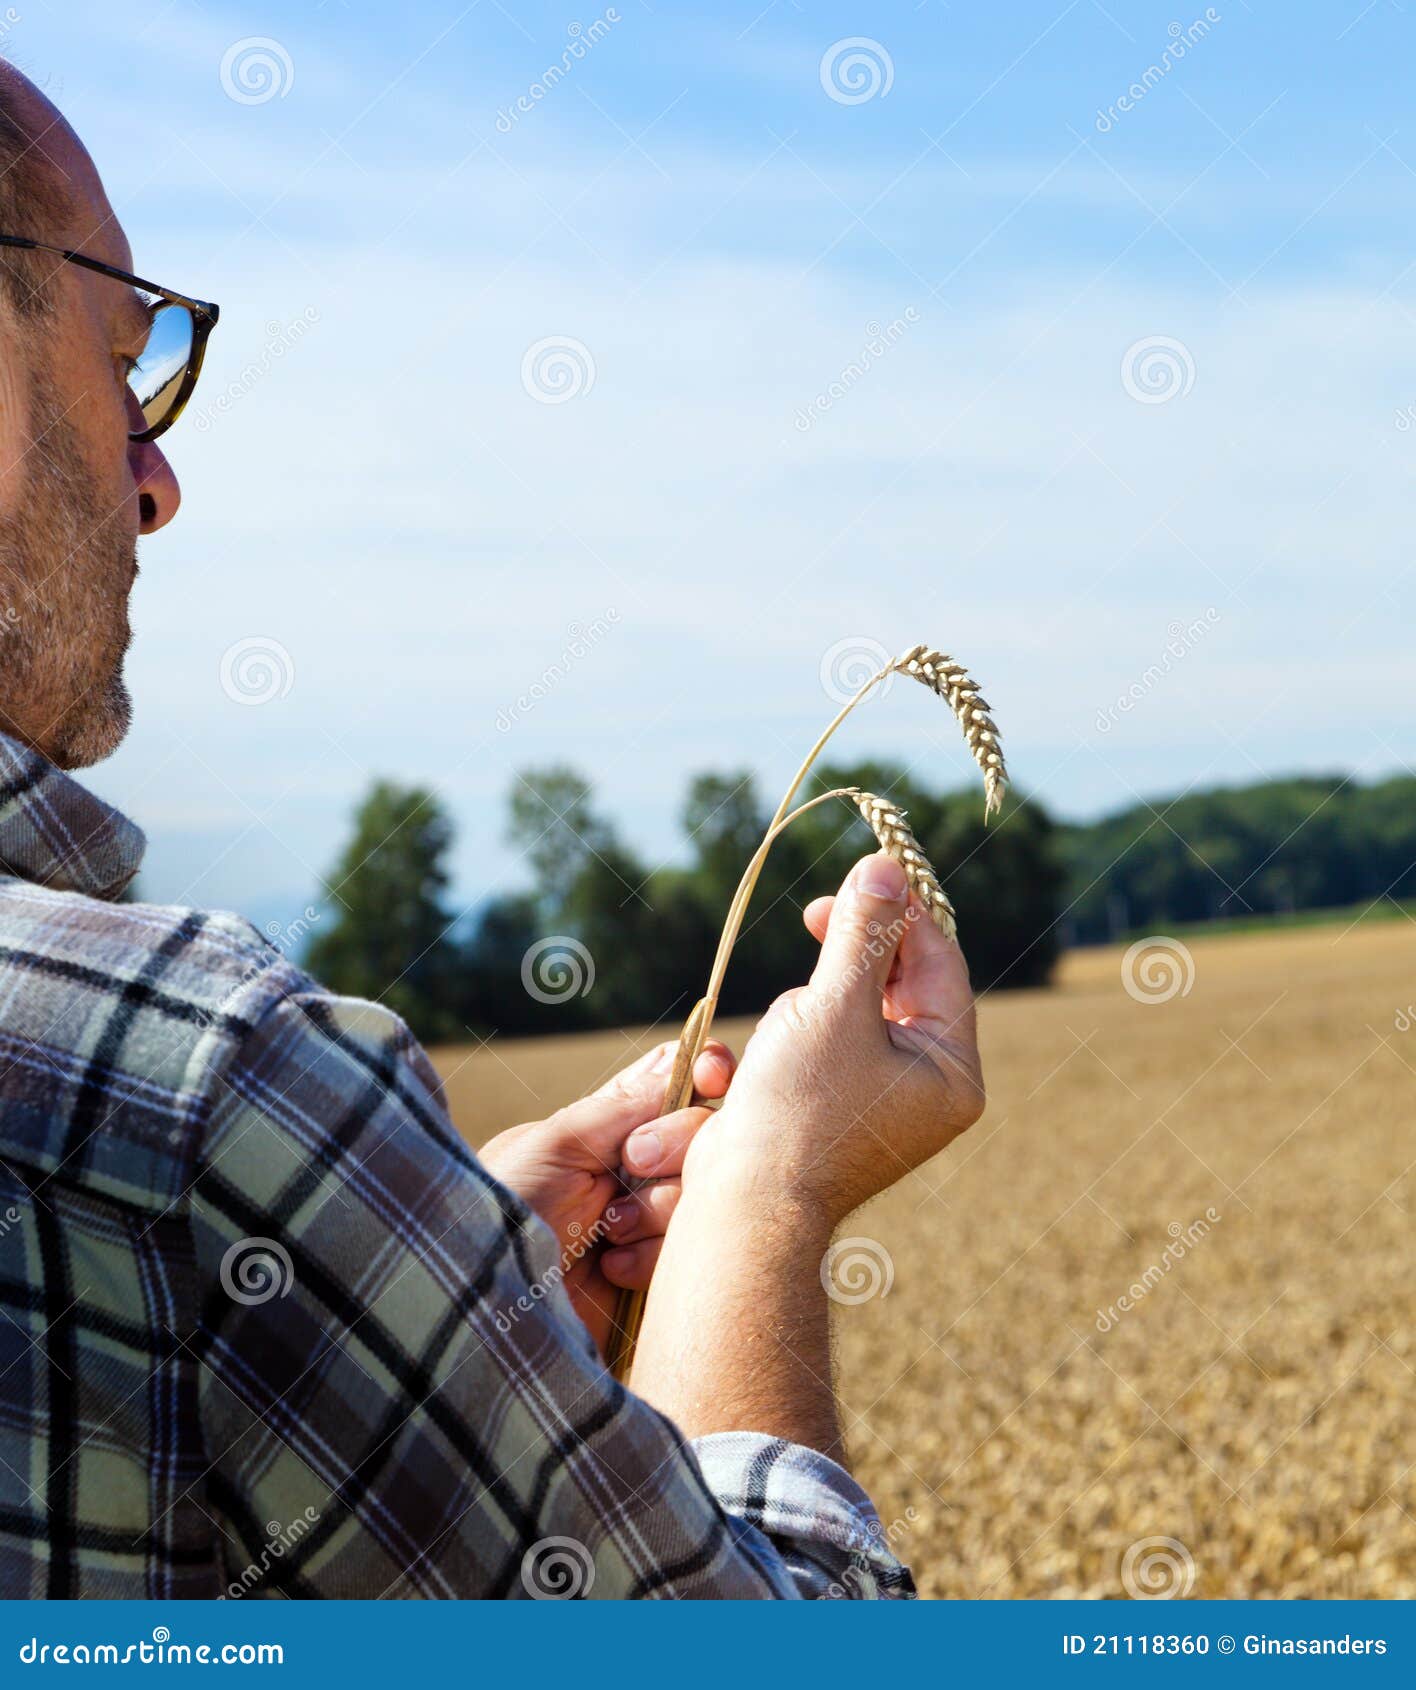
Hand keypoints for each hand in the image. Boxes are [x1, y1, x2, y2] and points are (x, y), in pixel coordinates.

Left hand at [478, 1037, 734, 1355]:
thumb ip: (625, 1105)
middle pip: (703, 1129)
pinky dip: (652, 1255)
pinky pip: (691, 1249)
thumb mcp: (554, 1142)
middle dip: (672, 1144)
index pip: (674, 1077)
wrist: (483, 1308)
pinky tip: (613, 1268)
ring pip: (704, 1191)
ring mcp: (648, 1219)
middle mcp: (634, 1166)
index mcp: (605, 1123)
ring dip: (656, 1209)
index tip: (713, 1080)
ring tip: (607, 1233)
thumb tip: (691, 1067)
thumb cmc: (499, 1211)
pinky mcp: (655, 1272)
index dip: (705, 1069)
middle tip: (631, 1166)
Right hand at [689, 852, 984, 1230]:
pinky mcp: (840, 1109)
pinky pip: (833, 1041)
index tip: (864, 870)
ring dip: (824, 992)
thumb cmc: (797, 1110)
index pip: (939, 964)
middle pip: (904, 984)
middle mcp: (928, 1089)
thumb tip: (886, 866)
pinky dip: (806, 1024)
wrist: (744, 1207)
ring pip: (862, 1009)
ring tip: (791, 1019)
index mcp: (951, 1071)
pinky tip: (777, 1041)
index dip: (903, 910)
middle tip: (818, 912)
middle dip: (857, 949)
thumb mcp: (833, 1007)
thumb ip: (861, 934)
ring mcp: (885, 1103)